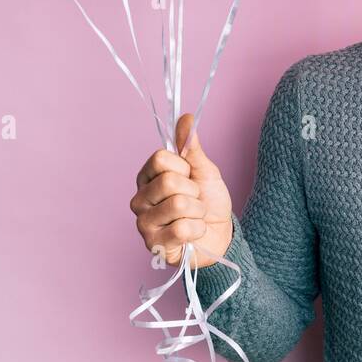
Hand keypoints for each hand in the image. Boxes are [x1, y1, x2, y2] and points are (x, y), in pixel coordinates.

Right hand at [131, 113, 233, 268]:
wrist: (221, 235)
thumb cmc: (209, 202)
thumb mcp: (204, 170)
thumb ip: (191, 147)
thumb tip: (186, 117)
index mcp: (148, 176)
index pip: (160, 158)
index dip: (183, 167)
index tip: (189, 176)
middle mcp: (140, 198)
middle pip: (169, 181)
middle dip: (193, 191)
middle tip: (194, 200)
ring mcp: (143, 223)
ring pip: (178, 205)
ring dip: (197, 211)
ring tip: (195, 216)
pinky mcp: (153, 245)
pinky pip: (182, 229)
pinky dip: (197, 230)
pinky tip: (193, 233)